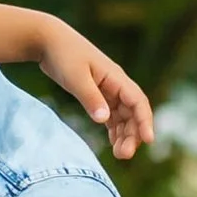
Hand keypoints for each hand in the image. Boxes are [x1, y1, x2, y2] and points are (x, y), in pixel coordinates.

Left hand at [38, 23, 154, 160]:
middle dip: (133, 134)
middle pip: (133, 112)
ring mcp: (107, 89)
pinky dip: (114, 128)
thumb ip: (90, 98)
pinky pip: (112, 114)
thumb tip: (104, 120)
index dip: (144, 121)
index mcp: (116, 77)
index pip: (138, 101)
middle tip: (124, 155)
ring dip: (125, 134)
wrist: (48, 40)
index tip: (148, 140)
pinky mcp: (97, 93)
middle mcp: (116, 84)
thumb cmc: (63, 55)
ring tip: (120, 154)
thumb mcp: (76, 78)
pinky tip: (113, 143)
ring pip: (123, 115)